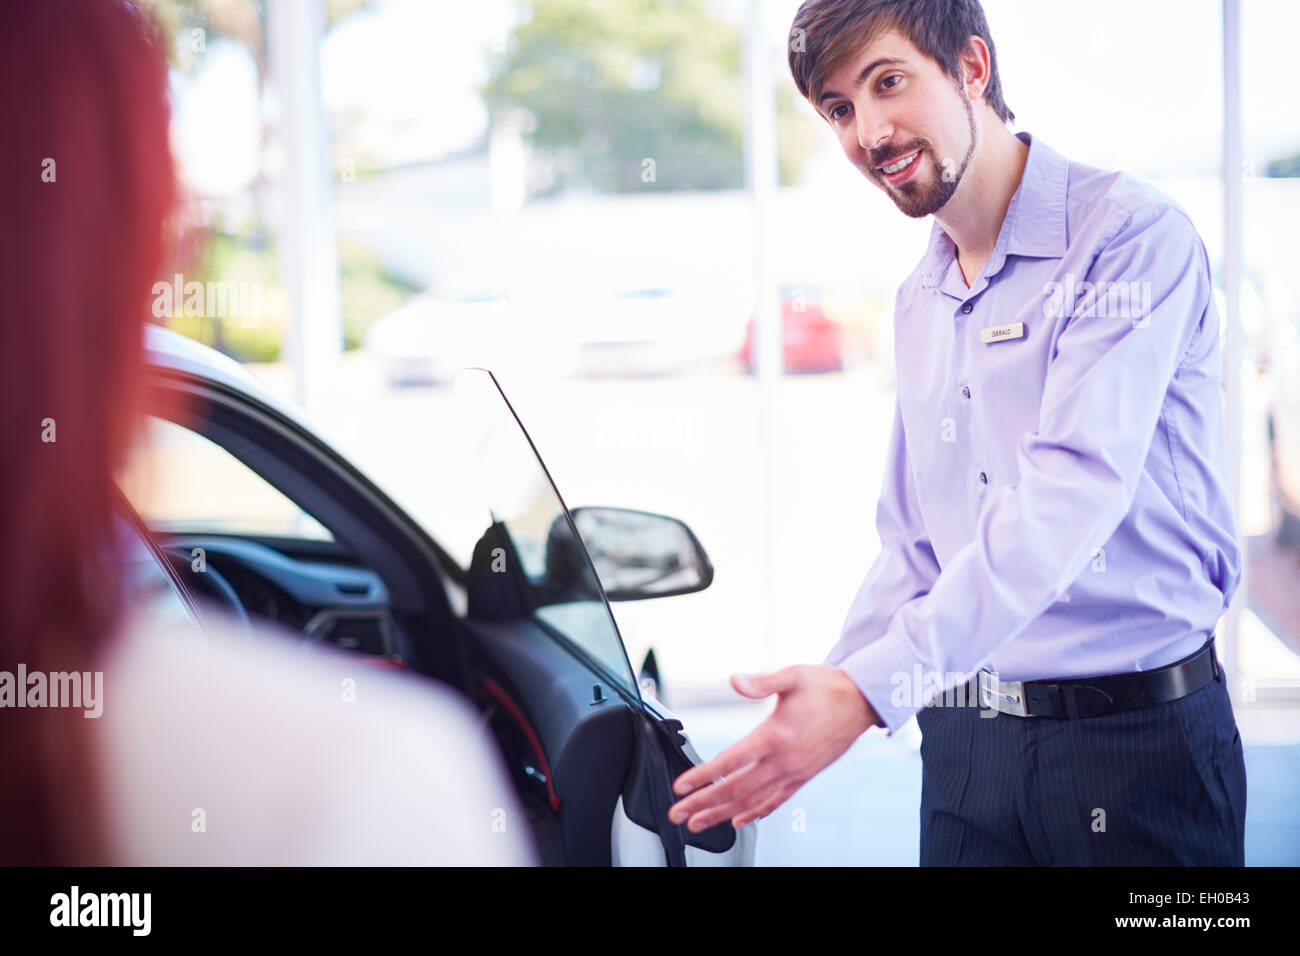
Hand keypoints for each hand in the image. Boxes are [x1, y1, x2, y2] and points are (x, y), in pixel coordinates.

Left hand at [667, 664, 880, 830]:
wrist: (862, 702)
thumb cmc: (828, 687)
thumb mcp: (792, 675)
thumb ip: (760, 681)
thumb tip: (734, 680)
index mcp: (775, 736)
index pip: (730, 763)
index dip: (702, 777)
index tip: (681, 787)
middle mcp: (783, 761)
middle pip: (735, 790)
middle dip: (703, 804)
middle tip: (677, 814)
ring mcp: (794, 773)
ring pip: (752, 802)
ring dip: (722, 815)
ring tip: (698, 824)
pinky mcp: (803, 777)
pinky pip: (775, 802)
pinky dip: (754, 814)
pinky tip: (739, 820)